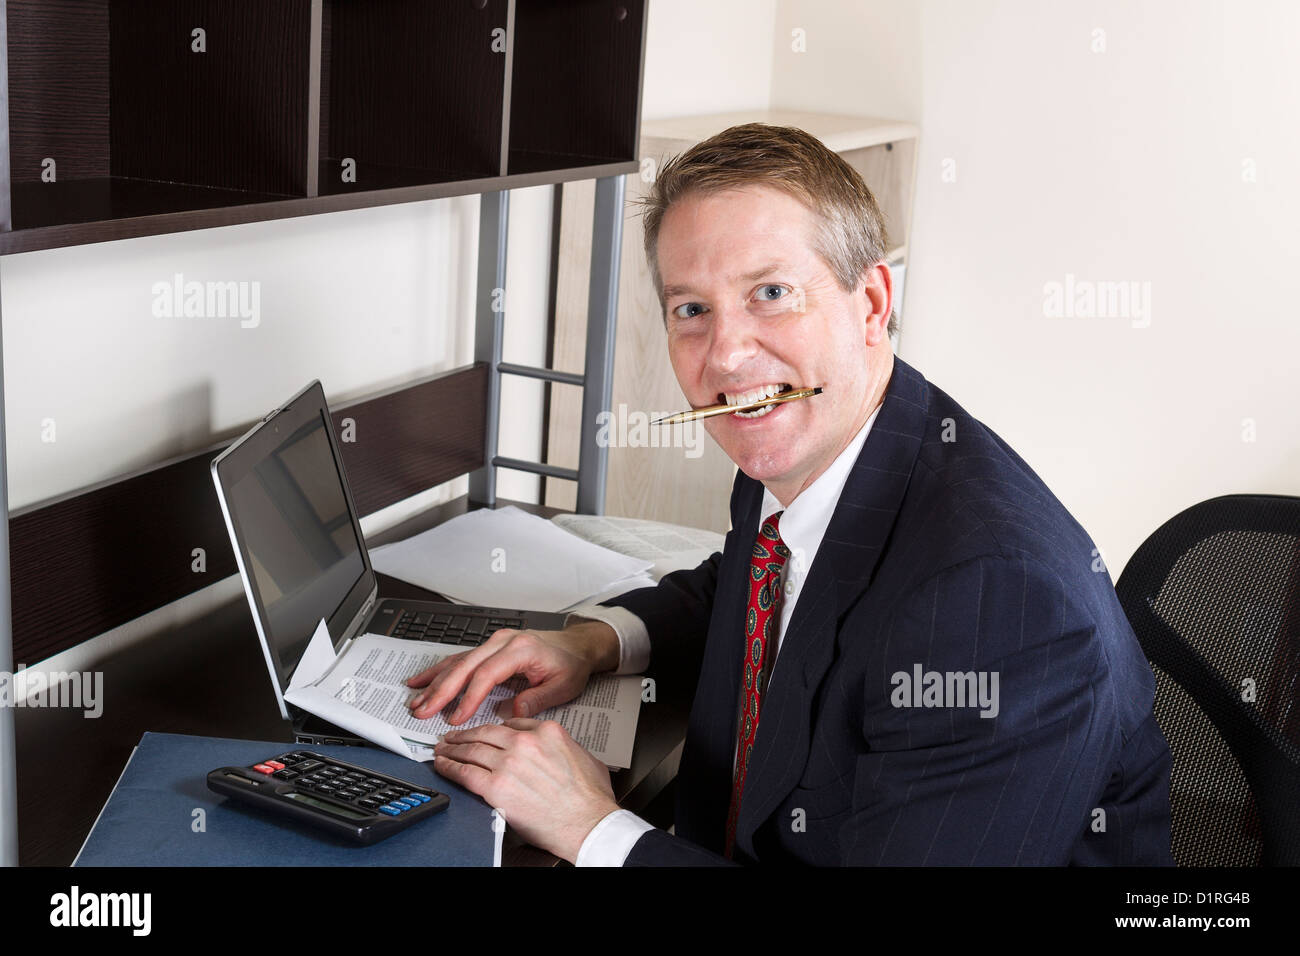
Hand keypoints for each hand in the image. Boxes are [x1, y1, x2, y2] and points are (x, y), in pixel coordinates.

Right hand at [405, 621, 616, 722]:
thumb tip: (512, 712)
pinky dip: (440, 671)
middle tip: (422, 711)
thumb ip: (537, 699)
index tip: (456, 718)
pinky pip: (460, 659)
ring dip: (435, 682)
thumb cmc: (570, 664)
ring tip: (415, 700)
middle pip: (465, 666)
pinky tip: (423, 681)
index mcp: (520, 649)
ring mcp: (494, 643)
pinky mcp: (489, 648)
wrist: (577, 646)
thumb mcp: (563, 685)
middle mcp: (503, 642)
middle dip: (441, 691)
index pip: (486, 674)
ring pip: (458, 662)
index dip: (468, 698)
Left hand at [434, 718, 618, 862]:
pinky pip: (464, 772)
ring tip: (442, 750)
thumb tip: (552, 748)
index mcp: (547, 732)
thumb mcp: (583, 755)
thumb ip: (562, 744)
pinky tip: (442, 765)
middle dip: (465, 735)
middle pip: (485, 733)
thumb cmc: (590, 798)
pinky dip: (449, 767)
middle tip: (453, 737)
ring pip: (471, 750)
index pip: (511, 724)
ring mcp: (508, 764)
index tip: (484, 734)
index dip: (492, 730)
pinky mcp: (496, 787)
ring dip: (452, 749)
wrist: (588, 824)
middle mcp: (525, 743)